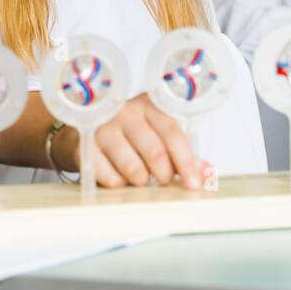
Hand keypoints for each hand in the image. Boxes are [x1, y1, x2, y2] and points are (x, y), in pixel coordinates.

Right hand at [56, 94, 211, 189]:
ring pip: (133, 167)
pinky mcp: (85, 147)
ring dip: (142, 180)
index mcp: (150, 106)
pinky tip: (119, 176)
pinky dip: (119, 184)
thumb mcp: (156, 136)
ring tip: (140, 177)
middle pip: (155, 151)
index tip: (194, 183)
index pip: (174, 133)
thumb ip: (182, 154)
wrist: (82, 131)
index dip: (186, 162)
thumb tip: (208, 173)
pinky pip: (109, 177)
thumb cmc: (127, 135)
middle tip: (164, 180)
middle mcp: (126, 112)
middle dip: (164, 174)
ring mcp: (103, 128)